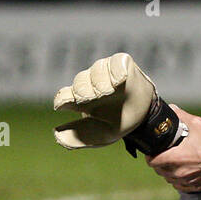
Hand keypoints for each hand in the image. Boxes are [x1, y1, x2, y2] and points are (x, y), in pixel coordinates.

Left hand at [53, 53, 182, 154]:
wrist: (144, 118)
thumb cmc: (118, 123)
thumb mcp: (98, 135)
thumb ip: (78, 137)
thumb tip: (56, 134)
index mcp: (79, 99)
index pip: (64, 96)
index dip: (63, 99)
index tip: (61, 106)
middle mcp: (89, 83)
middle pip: (80, 82)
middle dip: (83, 91)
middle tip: (88, 99)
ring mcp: (104, 71)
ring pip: (96, 71)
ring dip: (100, 82)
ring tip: (107, 91)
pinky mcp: (120, 63)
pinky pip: (116, 62)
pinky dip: (116, 70)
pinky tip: (119, 80)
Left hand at [146, 106, 200, 192]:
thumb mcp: (197, 123)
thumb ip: (180, 116)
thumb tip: (170, 109)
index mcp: (176, 158)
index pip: (152, 162)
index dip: (151, 155)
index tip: (154, 151)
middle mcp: (179, 173)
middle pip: (159, 170)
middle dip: (160, 162)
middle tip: (165, 153)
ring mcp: (187, 181)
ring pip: (169, 178)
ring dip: (169, 171)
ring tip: (175, 161)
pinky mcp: (195, 186)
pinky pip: (180, 185)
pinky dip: (180, 178)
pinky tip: (185, 169)